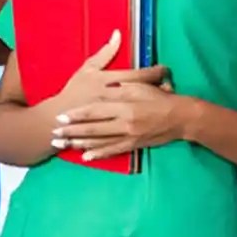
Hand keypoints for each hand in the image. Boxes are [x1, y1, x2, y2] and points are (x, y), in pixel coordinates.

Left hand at [51, 83, 196, 160]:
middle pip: (93, 127)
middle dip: (72, 131)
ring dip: (80, 143)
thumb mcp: (139, 85)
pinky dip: (99, 153)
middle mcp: (124, 122)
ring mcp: (129, 135)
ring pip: (100, 141)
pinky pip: (113, 150)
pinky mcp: (134, 144)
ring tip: (64, 145)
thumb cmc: (159, 97)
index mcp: (124, 104)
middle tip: (55, 134)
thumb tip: (105, 80)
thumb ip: (120, 83)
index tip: (61, 116)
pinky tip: (86, 156)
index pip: (95, 110)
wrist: (181, 117)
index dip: (77, 114)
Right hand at [55, 29, 169, 112]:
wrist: (58, 117)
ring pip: (141, 108)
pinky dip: (147, 118)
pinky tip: (156, 115)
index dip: (154, 72)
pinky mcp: (112, 126)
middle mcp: (112, 97)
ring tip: (166, 97)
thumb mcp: (87, 69)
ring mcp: (113, 114)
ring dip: (155, 103)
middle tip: (170, 84)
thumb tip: (117, 34)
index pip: (137, 75)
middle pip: (143, 91)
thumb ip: (105, 53)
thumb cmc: (74, 91)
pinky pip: (137, 118)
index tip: (164, 70)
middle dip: (159, 87)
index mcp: (106, 81)